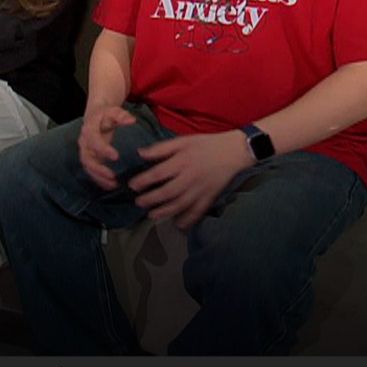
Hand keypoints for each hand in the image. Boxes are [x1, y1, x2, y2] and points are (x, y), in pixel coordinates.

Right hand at [77, 105, 137, 189]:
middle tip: (113, 176)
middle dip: (99, 169)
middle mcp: (84, 143)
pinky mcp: (90, 159)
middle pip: (87, 159)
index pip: (93, 140)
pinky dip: (100, 180)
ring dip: (99, 178)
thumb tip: (131, 120)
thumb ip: (121, 115)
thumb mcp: (113, 112)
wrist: (95, 117)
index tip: (115, 156)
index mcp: (89, 130)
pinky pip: (92, 171)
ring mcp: (86, 152)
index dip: (102, 149)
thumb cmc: (105, 115)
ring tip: (113, 185)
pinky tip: (111, 185)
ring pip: (88, 168)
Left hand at [128, 130, 253, 229]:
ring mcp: (201, 189)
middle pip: (168, 192)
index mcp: (183, 161)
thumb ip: (161, 148)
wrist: (234, 151)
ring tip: (152, 215)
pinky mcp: (211, 196)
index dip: (144, 181)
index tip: (131, 186)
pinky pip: (198, 211)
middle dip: (151, 199)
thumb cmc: (206, 144)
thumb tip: (140, 154)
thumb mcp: (183, 140)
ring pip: (181, 204)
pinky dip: (188, 220)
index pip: (159, 173)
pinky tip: (178, 226)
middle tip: (138, 203)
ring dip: (165, 211)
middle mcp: (191, 177)